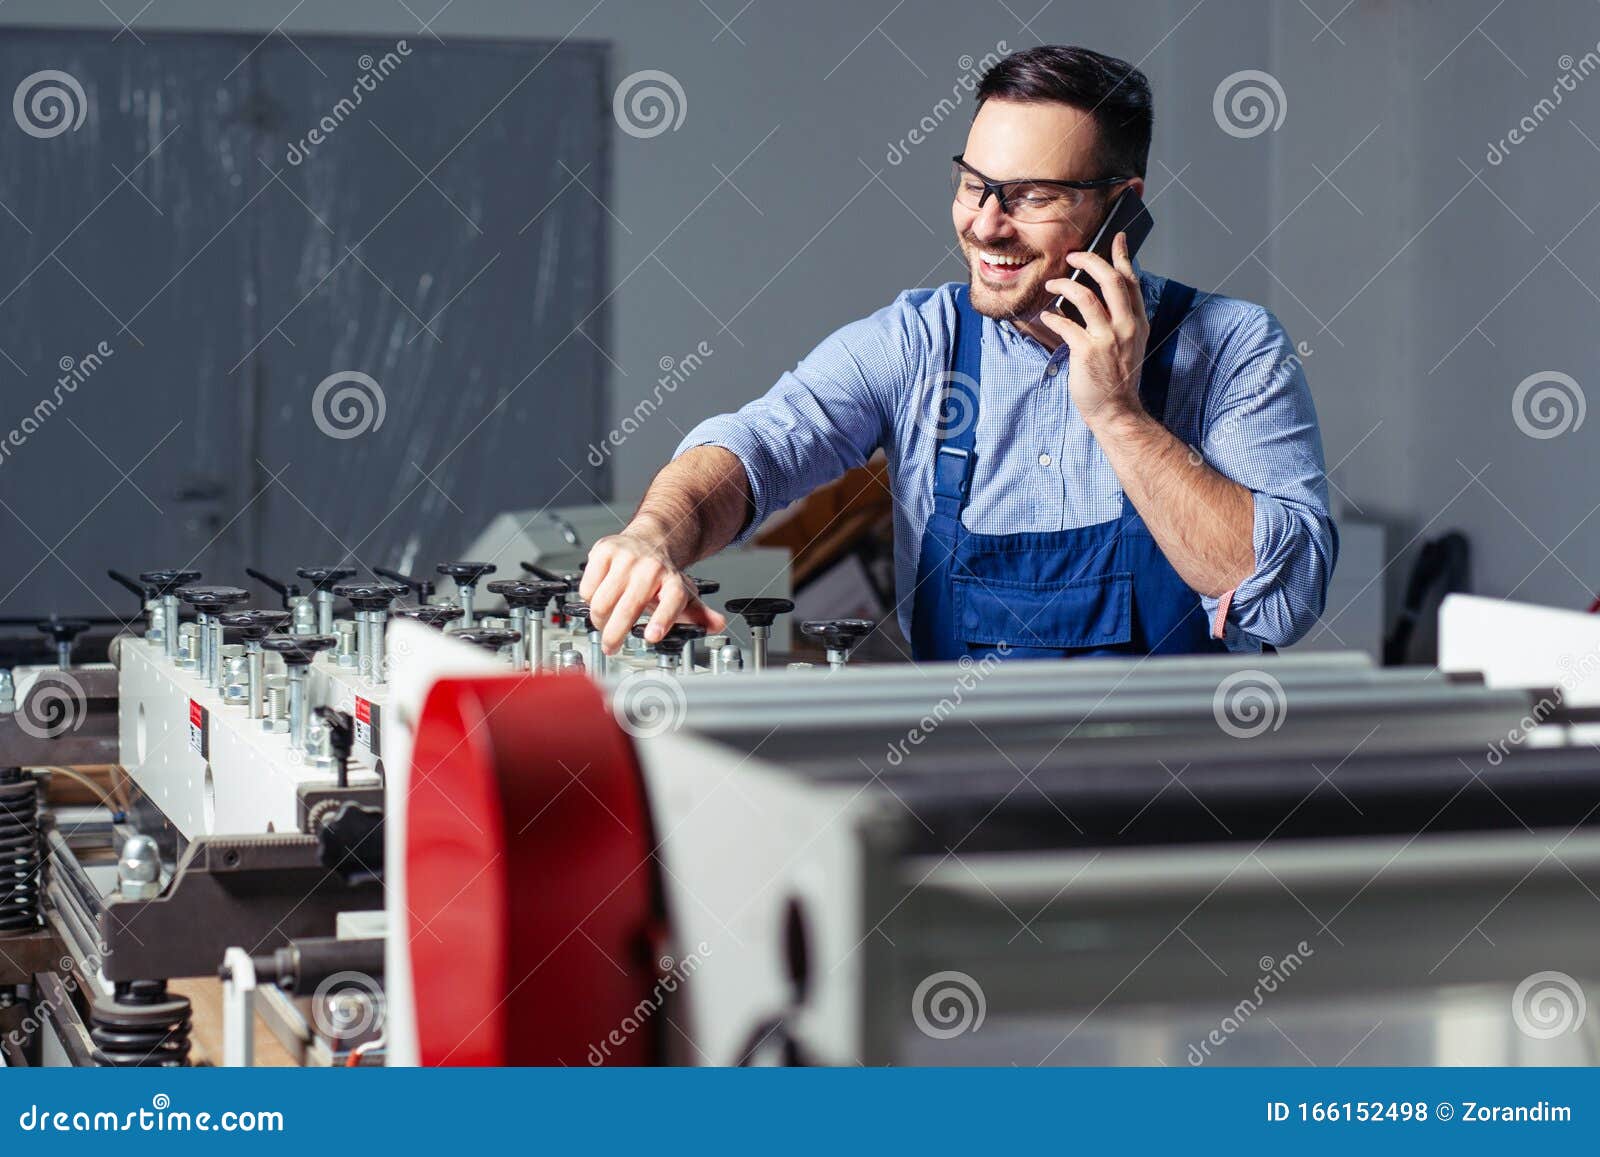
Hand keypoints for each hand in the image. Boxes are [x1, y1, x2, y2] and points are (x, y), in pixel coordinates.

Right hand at [580, 521, 726, 653]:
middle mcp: (651, 568)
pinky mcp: (604, 551)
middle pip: (628, 608)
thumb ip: (699, 614)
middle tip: (611, 646)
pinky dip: (589, 598)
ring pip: (601, 602)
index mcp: (673, 582)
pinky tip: (600, 595)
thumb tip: (717, 624)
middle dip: (614, 635)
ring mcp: (626, 558)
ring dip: (599, 619)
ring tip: (604, 620)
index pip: (671, 600)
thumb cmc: (662, 575)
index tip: (652, 636)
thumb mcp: (684, 595)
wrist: (649, 539)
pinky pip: (588, 588)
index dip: (662, 619)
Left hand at [1041, 231, 1148, 428]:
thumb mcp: (1128, 344)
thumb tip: (1098, 296)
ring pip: (1085, 296)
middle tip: (1073, 254)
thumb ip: (1120, 320)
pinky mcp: (1088, 351)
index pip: (1131, 280)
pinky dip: (1053, 316)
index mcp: (1138, 322)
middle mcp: (1127, 326)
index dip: (1122, 256)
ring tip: (1051, 284)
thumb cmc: (1116, 378)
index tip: (1116, 238)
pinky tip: (1046, 316)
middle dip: (1090, 259)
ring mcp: (1108, 338)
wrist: (1117, 411)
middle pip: (1110, 278)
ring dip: (1064, 285)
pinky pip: (1065, 323)